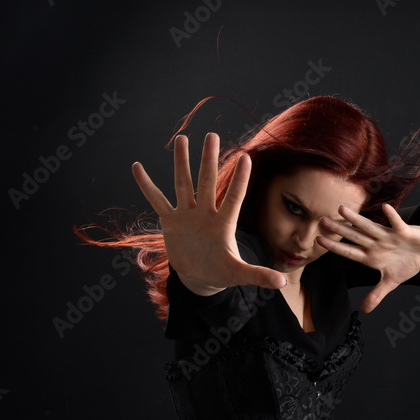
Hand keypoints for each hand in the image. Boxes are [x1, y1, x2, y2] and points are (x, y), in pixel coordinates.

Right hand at [131, 132, 286, 295]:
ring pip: (184, 184)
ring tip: (181, 139)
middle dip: (209, 160)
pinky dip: (147, 185)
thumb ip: (258, 275)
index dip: (239, 180)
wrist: (200, 276)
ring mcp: (187, 215)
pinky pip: (157, 200)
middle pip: (207, 182)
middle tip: (212, 135)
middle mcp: (206, 213)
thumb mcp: (239, 274)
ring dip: (182, 162)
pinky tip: (137, 167)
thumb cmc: (221, 272)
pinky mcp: (171, 221)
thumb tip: (281, 284)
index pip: (233, 197)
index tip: (246, 158)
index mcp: (223, 223)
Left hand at [316, 204, 419, 312]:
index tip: (319, 240)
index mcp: (372, 256)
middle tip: (322, 220)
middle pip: (355, 236)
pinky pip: (397, 224)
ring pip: (370, 227)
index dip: (335, 247)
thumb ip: (377, 294)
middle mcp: (377, 244)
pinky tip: (385, 208)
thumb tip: (365, 310)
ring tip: (342, 209)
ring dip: (356, 219)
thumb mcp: (391, 282)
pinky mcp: (404, 232)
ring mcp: (389, 237)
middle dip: (339, 229)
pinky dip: (393, 217)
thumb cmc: (406, 262)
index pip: (349, 251)